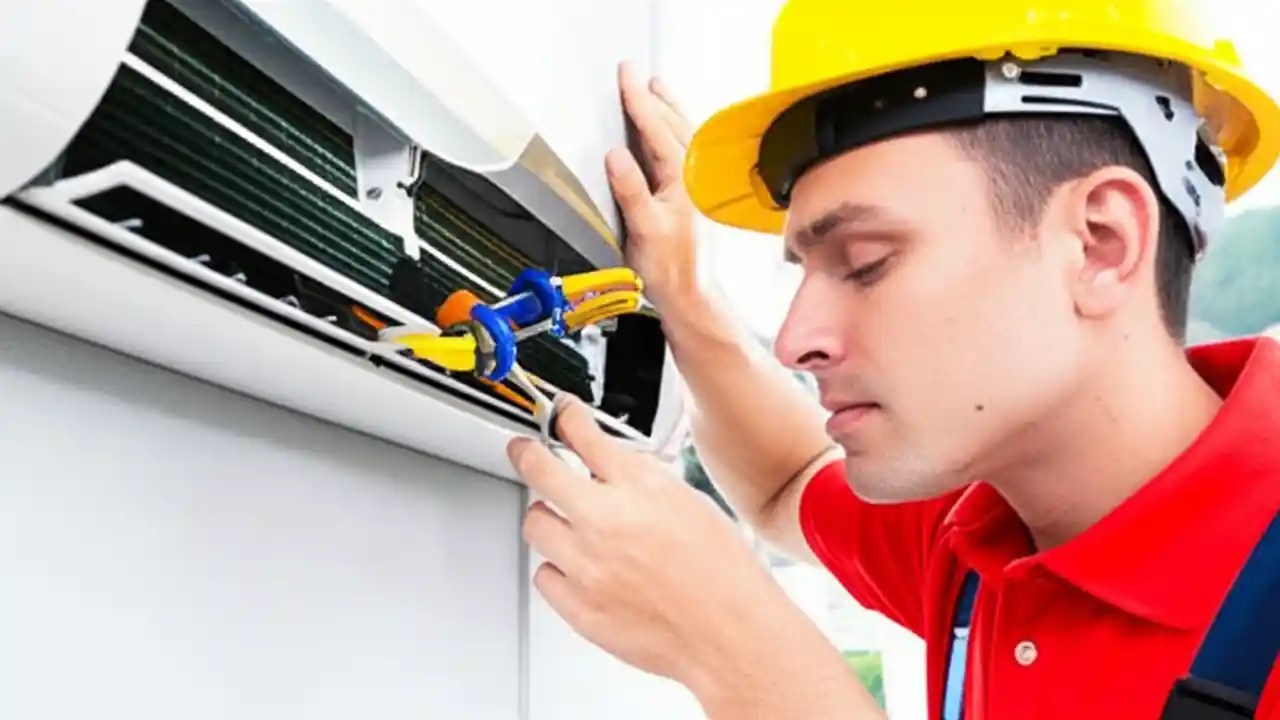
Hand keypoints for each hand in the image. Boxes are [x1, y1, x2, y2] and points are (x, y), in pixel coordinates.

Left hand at [507, 395, 792, 689]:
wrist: (730, 634)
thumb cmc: (721, 573)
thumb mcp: (689, 501)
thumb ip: (641, 478)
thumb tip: (606, 459)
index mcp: (639, 489)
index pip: (583, 434)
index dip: (565, 416)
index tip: (560, 414)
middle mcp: (607, 522)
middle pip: (537, 469)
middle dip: (526, 453)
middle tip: (524, 451)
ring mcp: (587, 566)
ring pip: (535, 524)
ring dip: (548, 517)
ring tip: (570, 524)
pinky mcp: (578, 607)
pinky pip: (544, 574)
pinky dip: (557, 567)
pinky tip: (581, 568)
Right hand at [610, 61, 698, 313]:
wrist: (690, 295)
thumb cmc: (670, 268)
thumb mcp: (644, 228)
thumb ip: (631, 189)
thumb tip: (616, 155)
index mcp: (683, 180)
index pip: (658, 131)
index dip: (639, 103)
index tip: (627, 79)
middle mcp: (694, 178)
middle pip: (675, 126)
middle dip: (655, 98)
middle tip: (637, 76)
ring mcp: (695, 185)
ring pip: (684, 135)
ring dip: (669, 111)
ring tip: (657, 90)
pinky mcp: (693, 195)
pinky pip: (685, 150)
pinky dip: (676, 131)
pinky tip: (671, 130)